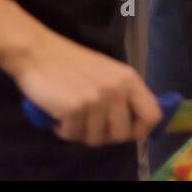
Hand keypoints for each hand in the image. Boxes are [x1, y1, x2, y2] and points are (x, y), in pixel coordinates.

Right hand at [5, 27, 161, 145]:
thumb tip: (134, 125)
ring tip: (73, 116)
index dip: (141, 130)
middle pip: (124, 134)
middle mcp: (117, 89)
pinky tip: (59, 115)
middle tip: (90, 124)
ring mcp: (97, 99)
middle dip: (105, 135)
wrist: (39, 52)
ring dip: (82, 132)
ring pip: (97, 139)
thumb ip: (124, 96)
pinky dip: (64, 130)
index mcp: (130, 79)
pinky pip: (74, 135)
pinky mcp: (74, 108)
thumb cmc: (73, 64)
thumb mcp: (109, 74)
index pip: (153, 116)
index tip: (125, 131)